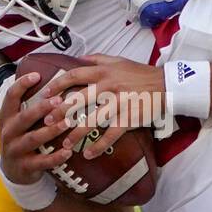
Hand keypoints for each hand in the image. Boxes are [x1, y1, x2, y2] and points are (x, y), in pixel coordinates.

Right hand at [0, 71, 75, 185]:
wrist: (13, 171)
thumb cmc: (23, 138)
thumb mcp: (20, 121)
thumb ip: (31, 104)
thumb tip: (55, 78)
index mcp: (6, 117)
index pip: (10, 96)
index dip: (22, 85)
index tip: (38, 75)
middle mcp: (8, 132)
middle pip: (24, 117)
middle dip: (41, 108)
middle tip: (59, 100)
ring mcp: (14, 150)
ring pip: (34, 139)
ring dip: (51, 131)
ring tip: (68, 123)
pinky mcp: (24, 167)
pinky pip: (41, 162)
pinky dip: (55, 157)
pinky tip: (68, 152)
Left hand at [41, 54, 165, 159]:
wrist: (166, 85)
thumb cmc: (141, 74)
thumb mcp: (119, 61)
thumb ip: (98, 59)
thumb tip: (79, 58)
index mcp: (103, 72)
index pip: (74, 75)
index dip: (57, 85)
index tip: (45, 94)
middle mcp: (109, 86)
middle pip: (78, 99)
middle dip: (60, 111)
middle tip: (47, 122)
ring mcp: (119, 103)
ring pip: (92, 120)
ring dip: (76, 133)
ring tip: (65, 144)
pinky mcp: (128, 118)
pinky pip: (110, 134)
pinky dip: (99, 146)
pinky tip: (88, 153)